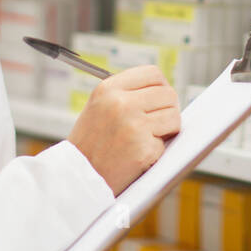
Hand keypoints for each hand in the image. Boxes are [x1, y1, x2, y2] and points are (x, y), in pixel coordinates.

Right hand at [67, 65, 180, 195]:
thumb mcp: (98, 106)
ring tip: (146, 139)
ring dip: (167, 130)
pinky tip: (137, 155)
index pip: (152, 74)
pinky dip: (156, 151)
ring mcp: (134, 125)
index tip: (160, 98)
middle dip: (168, 109)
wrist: (77, 176)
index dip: (162, 86)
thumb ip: (126, 94)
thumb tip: (163, 90)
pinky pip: (165, 143)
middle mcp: (121, 103)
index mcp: (108, 89)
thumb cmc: (89, 144)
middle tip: (158, 123)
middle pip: (168, 94)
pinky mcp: (144, 148)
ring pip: (173, 117)